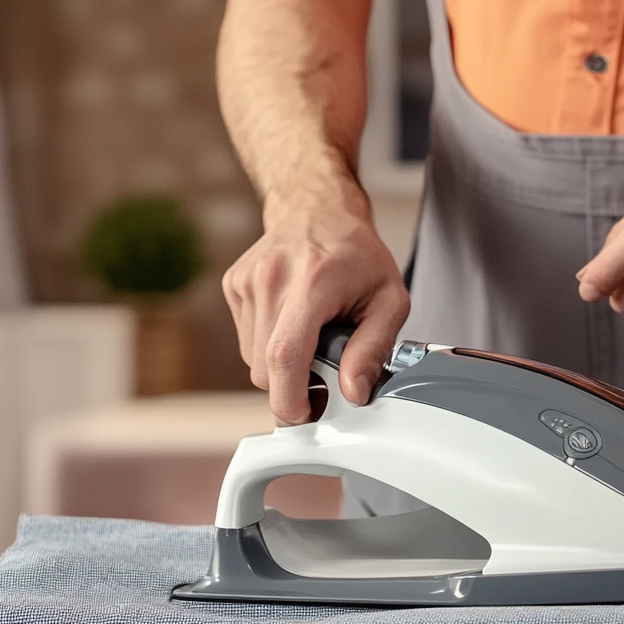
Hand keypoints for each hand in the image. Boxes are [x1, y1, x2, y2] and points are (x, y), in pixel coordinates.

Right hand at [223, 186, 409, 422]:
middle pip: (265, 367)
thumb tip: (353, 393)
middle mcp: (271, 278)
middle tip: (324, 373)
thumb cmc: (358, 255)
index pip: (284, 355)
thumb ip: (373, 349)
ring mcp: (246, 281)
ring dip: (281, 364)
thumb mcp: (390, 300)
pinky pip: (247, 339)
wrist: (318, 209)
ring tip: (311, 336)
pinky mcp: (233, 285)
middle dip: (292, 385)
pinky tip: (292, 321)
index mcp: (312, 281)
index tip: (305, 414)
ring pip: (252, 358)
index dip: (289, 398)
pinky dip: (269, 344)